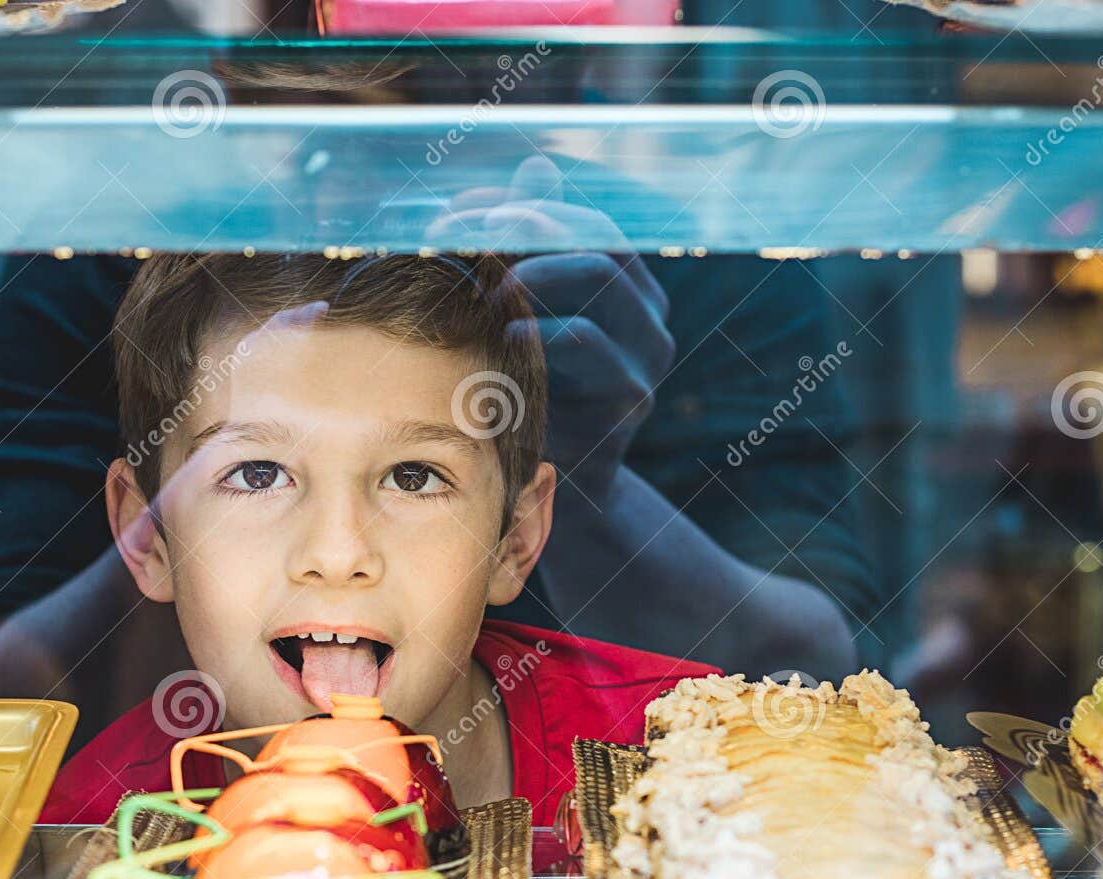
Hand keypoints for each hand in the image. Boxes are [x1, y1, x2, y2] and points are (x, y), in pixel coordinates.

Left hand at [427, 156, 672, 495]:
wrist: (561, 491)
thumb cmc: (529, 396)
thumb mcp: (518, 322)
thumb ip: (521, 252)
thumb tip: (532, 163)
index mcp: (622, 279)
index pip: (581, 209)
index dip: (520, 199)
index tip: (456, 207)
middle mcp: (645, 307)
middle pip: (594, 228)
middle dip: (521, 222)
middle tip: (456, 232)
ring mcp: (647, 351)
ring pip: (603, 274)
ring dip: (535, 265)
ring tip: (484, 278)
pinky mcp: (632, 396)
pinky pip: (591, 344)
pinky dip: (540, 329)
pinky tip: (500, 332)